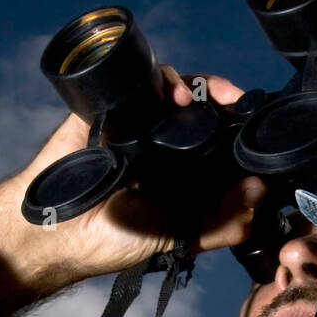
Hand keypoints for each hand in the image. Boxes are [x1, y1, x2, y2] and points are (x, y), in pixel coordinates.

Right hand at [0, 67, 266, 315]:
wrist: (56, 231)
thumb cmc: (113, 240)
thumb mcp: (180, 239)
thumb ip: (224, 224)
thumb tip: (260, 190)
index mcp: (187, 175)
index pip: (223, 144)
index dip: (242, 133)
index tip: (257, 131)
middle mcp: (167, 146)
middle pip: (204, 110)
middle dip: (225, 100)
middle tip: (236, 101)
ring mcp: (140, 124)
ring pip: (179, 89)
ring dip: (199, 85)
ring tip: (206, 97)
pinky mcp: (115, 107)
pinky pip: (144, 80)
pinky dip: (165, 76)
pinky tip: (174, 91)